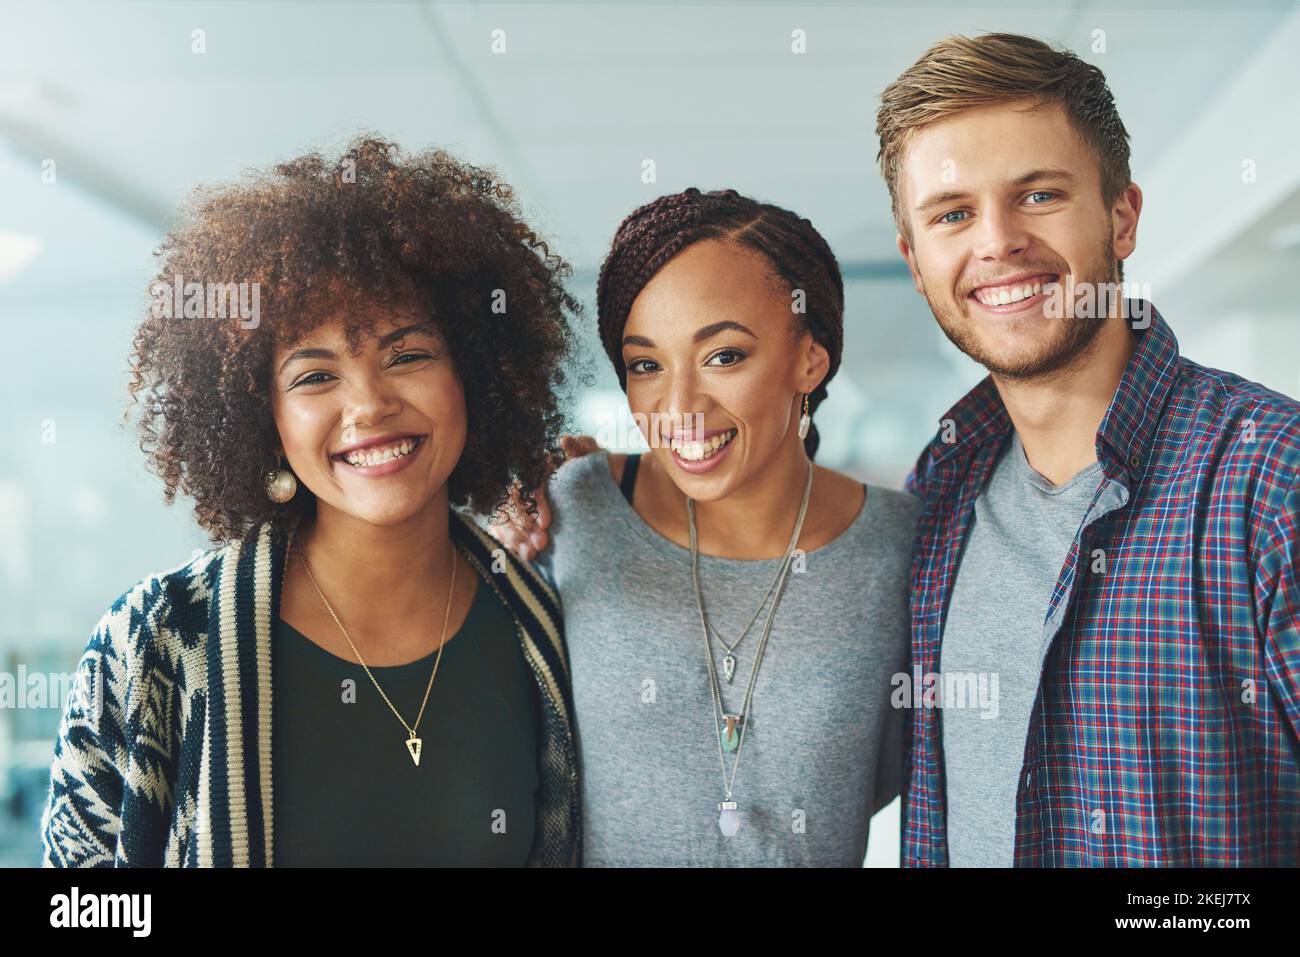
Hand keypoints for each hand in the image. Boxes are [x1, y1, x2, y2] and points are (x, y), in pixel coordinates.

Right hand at [489, 433, 599, 559]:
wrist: (597, 487)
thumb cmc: (590, 471)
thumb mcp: (589, 458)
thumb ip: (579, 449)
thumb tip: (565, 440)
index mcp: (536, 467)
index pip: (528, 484)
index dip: (535, 504)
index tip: (546, 523)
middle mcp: (521, 482)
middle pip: (512, 504)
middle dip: (524, 526)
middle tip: (542, 544)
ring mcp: (513, 501)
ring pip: (504, 518)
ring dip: (515, 537)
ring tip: (531, 553)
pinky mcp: (510, 519)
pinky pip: (500, 530)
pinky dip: (509, 543)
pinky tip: (520, 555)